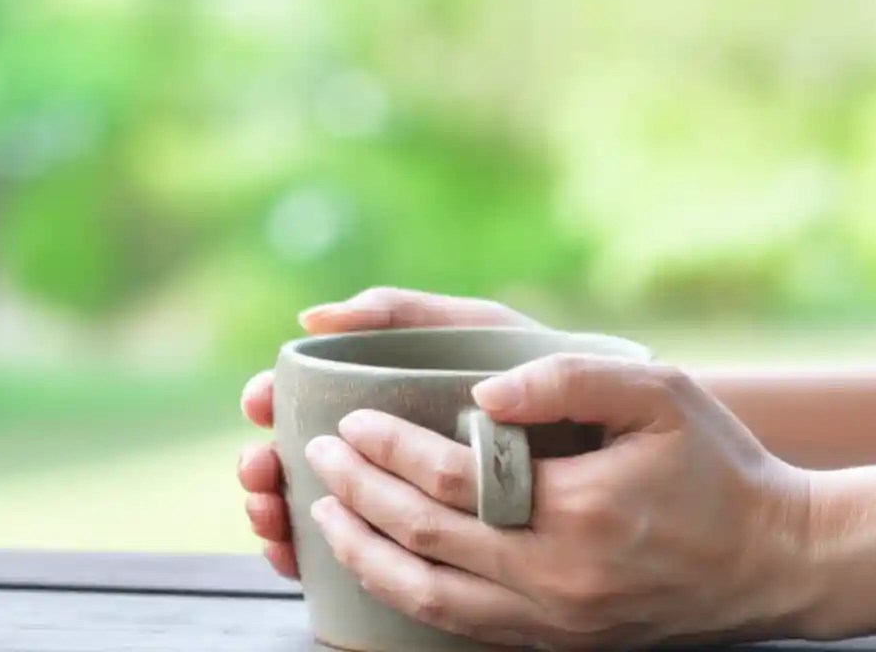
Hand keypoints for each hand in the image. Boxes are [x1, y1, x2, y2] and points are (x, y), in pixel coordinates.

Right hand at [237, 287, 542, 578]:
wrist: (619, 432)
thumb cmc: (536, 371)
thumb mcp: (472, 331)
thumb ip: (401, 313)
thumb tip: (312, 318)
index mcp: (386, 397)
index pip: (306, 399)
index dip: (271, 399)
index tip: (256, 400)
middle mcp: (382, 451)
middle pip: (298, 462)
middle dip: (264, 466)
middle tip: (256, 469)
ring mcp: (397, 502)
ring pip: (314, 514)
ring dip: (276, 512)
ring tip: (269, 510)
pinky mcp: (423, 552)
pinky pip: (353, 561)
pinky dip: (309, 558)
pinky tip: (292, 554)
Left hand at [303, 354, 813, 649]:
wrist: (775, 561)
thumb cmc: (716, 465)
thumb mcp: (657, 393)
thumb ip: (566, 377)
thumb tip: (480, 393)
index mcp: (577, 511)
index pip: (449, 481)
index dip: (387, 448)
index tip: (349, 422)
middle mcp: (556, 579)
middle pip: (422, 538)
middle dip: (356, 494)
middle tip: (315, 458)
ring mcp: (553, 622)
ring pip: (427, 597)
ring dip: (364, 553)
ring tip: (323, 515)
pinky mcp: (555, 643)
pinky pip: (459, 625)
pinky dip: (405, 593)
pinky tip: (379, 561)